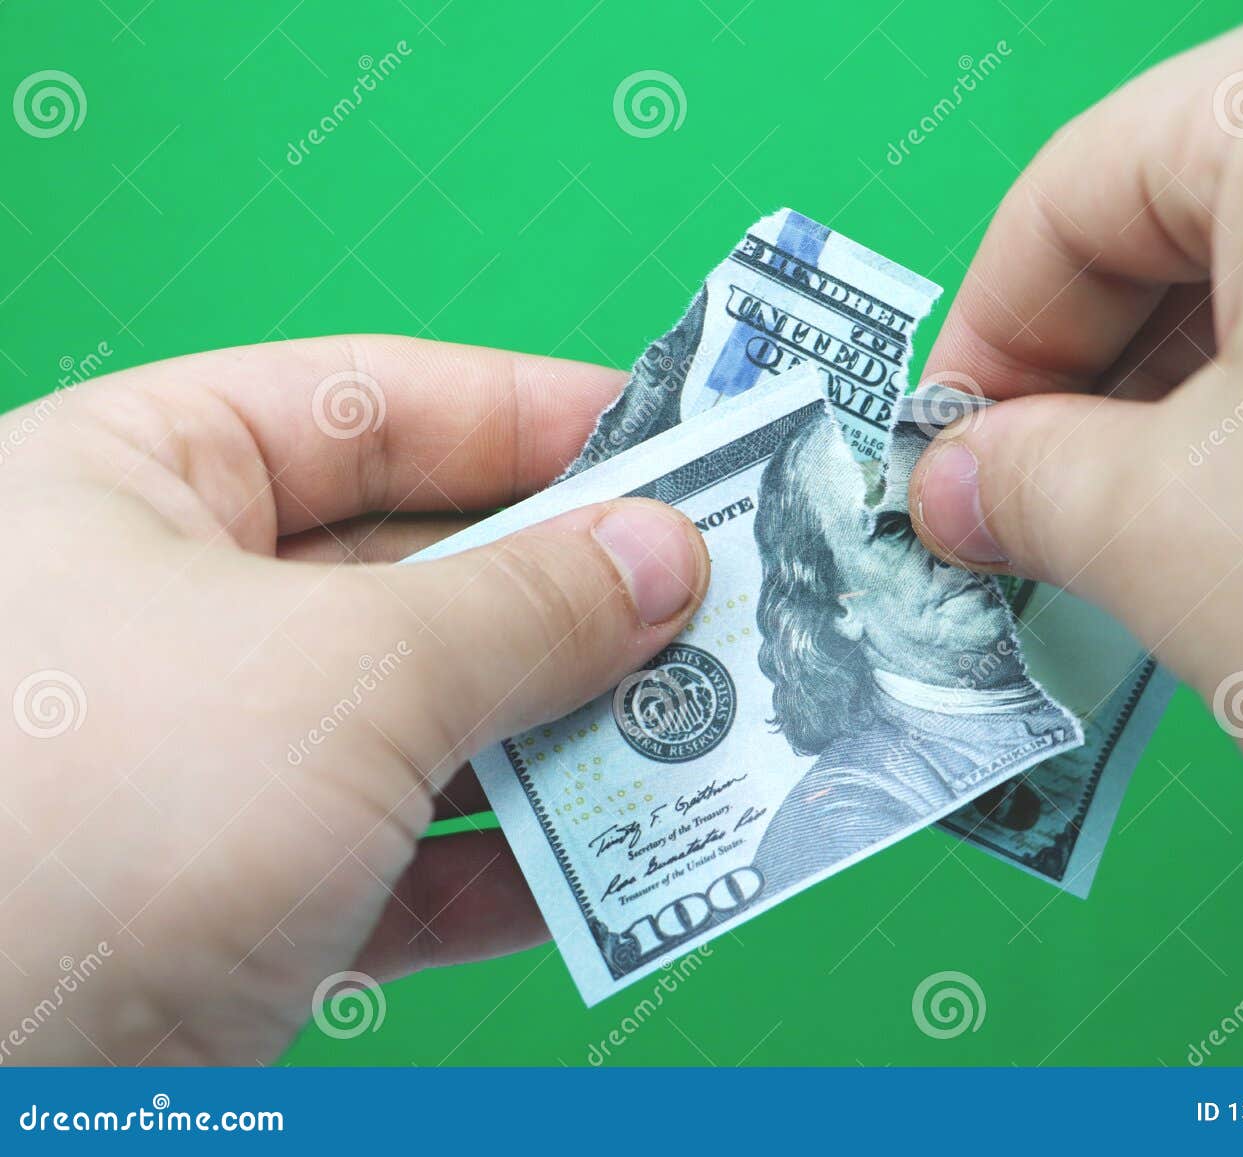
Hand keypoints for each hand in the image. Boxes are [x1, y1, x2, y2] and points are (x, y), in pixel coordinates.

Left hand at [0, 336, 707, 1063]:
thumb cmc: (106, 815)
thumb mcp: (348, 675)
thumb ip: (525, 606)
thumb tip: (666, 555)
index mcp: (131, 484)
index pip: (369, 404)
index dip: (531, 413)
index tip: (672, 439)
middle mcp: (161, 610)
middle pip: (416, 566)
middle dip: (573, 593)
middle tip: (717, 600)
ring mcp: (202, 762)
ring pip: (425, 718)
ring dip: (566, 736)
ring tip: (702, 728)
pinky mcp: (233, 900)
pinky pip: (405, 853)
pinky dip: (513, 863)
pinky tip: (618, 866)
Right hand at [909, 0, 1242, 884]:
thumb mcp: (1176, 540)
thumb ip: (1030, 487)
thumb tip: (952, 484)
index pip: (1072, 190)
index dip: (979, 342)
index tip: (947, 476)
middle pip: (1199, 237)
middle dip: (1093, 403)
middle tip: (1039, 543)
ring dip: (1205, 440)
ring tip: (1165, 582)